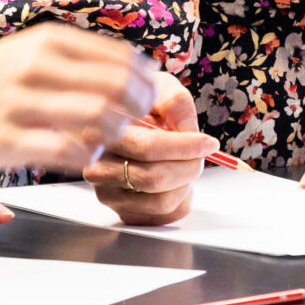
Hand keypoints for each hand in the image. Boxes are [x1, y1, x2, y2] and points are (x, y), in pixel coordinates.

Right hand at [0, 24, 158, 175]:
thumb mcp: (22, 53)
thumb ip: (67, 60)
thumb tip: (122, 72)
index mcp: (45, 41)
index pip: (120, 56)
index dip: (145, 80)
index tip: (149, 95)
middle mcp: (36, 66)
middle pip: (117, 86)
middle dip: (139, 108)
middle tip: (139, 121)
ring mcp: (22, 103)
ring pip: (98, 118)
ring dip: (115, 133)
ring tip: (108, 140)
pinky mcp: (8, 139)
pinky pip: (66, 151)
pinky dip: (84, 157)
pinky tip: (82, 157)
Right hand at [85, 69, 212, 225]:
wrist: (127, 123)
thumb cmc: (145, 104)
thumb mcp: (160, 88)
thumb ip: (175, 103)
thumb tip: (188, 133)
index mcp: (101, 132)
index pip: (146, 148)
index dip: (184, 146)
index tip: (208, 143)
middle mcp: (96, 166)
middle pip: (154, 178)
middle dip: (189, 167)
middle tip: (201, 154)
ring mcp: (106, 192)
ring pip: (161, 201)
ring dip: (186, 183)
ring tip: (185, 163)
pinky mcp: (122, 212)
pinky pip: (164, 216)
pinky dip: (182, 199)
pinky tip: (176, 179)